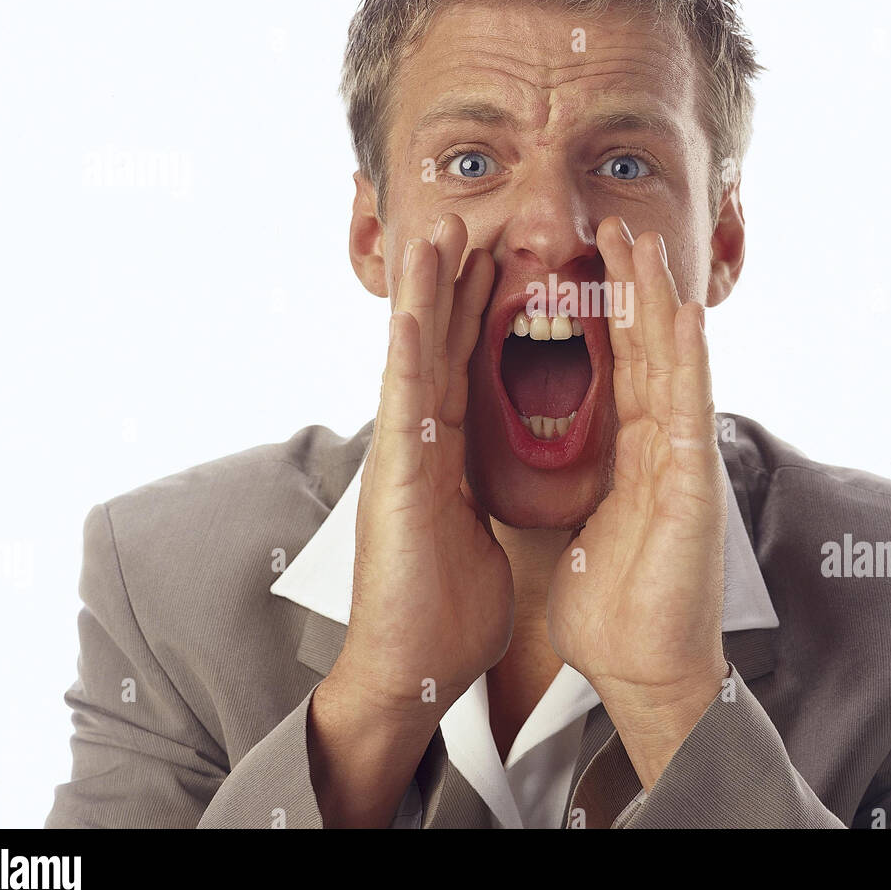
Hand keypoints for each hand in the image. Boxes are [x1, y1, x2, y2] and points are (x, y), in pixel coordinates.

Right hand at [328, 213, 514, 725]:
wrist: (414, 668)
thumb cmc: (447, 608)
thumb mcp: (479, 528)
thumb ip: (479, 486)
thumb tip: (491, 470)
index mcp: (446, 451)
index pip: (464, 366)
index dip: (477, 311)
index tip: (493, 260)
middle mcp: (421, 443)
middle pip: (440, 346)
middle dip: (451, 282)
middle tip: (462, 221)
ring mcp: (403, 457)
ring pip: (417, 360)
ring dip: (426, 295)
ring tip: (435, 234)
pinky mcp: (398, 482)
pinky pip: (406, 407)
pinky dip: (412, 354)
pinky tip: (418, 310)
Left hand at [546, 217, 728, 786]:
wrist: (644, 668)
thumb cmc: (620, 607)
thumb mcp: (589, 527)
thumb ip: (591, 486)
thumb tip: (572, 468)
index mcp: (636, 455)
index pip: (623, 369)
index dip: (608, 315)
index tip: (590, 264)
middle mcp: (664, 447)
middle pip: (648, 351)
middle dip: (632, 288)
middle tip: (615, 228)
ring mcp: (683, 462)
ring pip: (671, 365)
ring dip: (658, 301)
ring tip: (645, 244)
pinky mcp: (692, 487)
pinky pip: (688, 411)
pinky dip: (687, 359)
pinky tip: (683, 312)